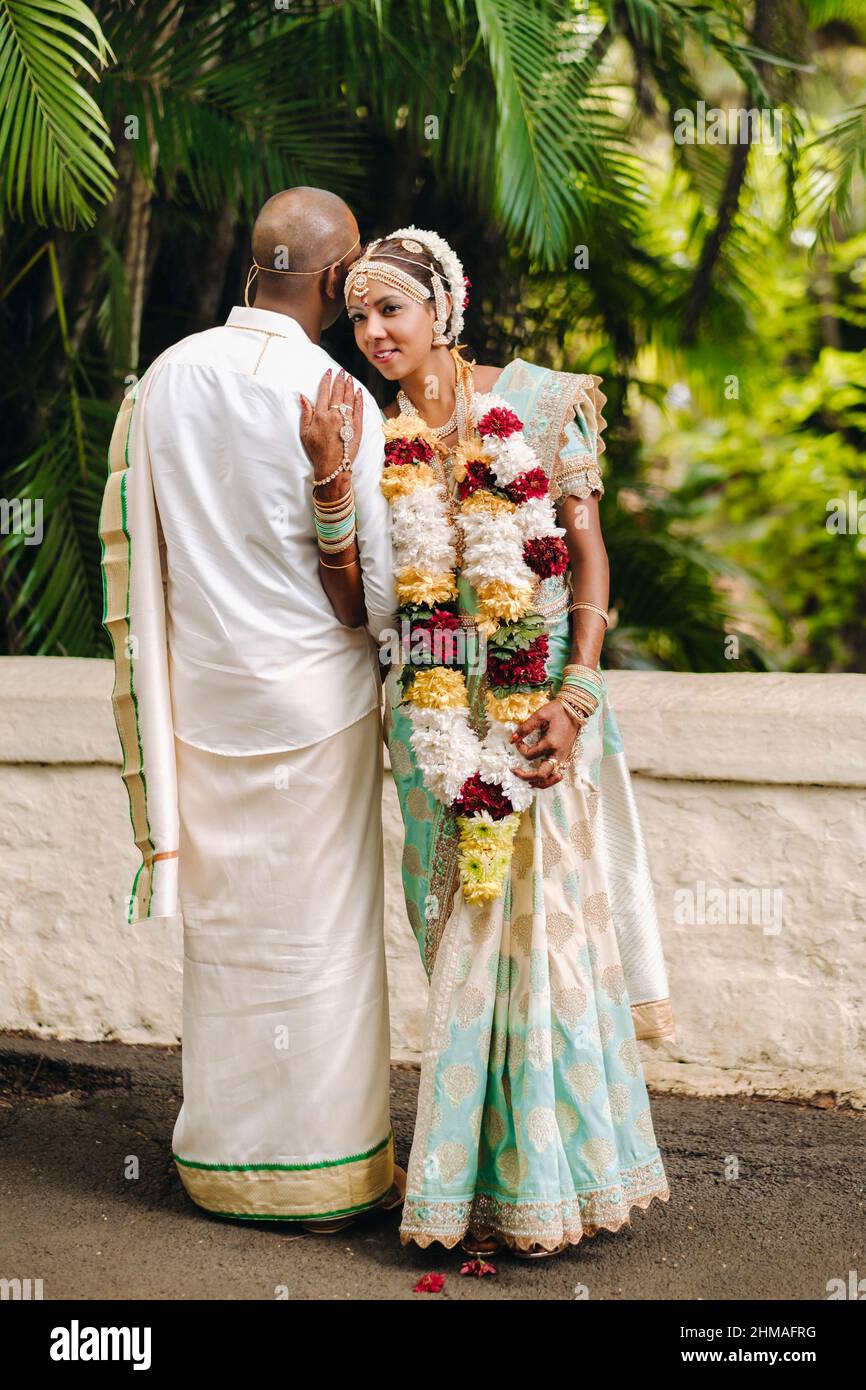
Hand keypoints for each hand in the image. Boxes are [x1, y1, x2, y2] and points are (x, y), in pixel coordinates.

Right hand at [299, 368, 363, 483]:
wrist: (332, 466)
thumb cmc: (316, 451)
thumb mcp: (305, 433)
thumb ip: (305, 413)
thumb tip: (303, 397)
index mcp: (321, 415)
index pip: (324, 393)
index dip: (326, 381)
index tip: (328, 372)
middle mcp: (335, 415)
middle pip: (338, 392)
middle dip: (339, 380)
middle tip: (341, 371)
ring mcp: (347, 420)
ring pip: (349, 398)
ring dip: (349, 386)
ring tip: (349, 378)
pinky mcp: (357, 427)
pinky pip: (359, 409)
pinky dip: (359, 399)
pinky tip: (358, 392)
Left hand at [510, 700, 580, 788]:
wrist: (576, 710)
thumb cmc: (558, 711)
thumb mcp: (540, 715)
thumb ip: (525, 728)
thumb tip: (513, 739)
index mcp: (550, 744)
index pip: (529, 755)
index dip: (520, 749)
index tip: (518, 740)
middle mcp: (557, 754)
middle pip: (541, 775)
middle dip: (526, 776)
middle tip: (515, 771)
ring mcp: (563, 757)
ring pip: (550, 778)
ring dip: (538, 782)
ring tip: (527, 780)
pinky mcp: (565, 757)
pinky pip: (555, 773)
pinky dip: (548, 778)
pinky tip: (541, 777)